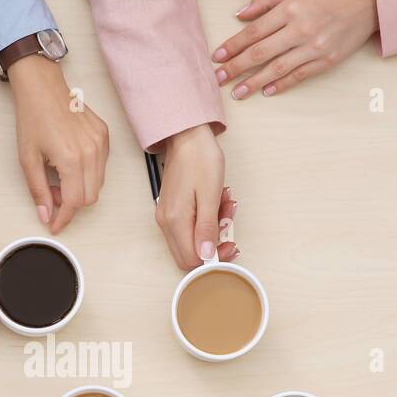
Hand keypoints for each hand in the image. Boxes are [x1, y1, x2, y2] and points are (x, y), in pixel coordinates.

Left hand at [10, 55, 108, 233]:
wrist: (42, 87)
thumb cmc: (33, 117)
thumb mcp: (28, 159)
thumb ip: (38, 191)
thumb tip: (46, 215)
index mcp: (71, 159)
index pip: (74, 203)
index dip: (64, 218)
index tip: (55, 225)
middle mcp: (92, 152)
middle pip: (90, 198)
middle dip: (71, 204)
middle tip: (51, 195)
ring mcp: (101, 143)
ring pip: (98, 184)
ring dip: (79, 189)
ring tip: (59, 178)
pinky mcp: (105, 136)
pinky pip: (101, 167)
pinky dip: (87, 174)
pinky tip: (70, 163)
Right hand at [156, 124, 238, 269]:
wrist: (187, 137)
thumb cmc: (200, 160)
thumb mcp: (210, 195)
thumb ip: (207, 229)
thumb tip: (206, 256)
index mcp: (175, 221)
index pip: (191, 260)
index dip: (213, 259)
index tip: (230, 245)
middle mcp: (166, 222)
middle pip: (189, 254)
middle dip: (213, 246)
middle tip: (228, 226)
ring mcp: (166, 216)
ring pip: (191, 240)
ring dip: (212, 229)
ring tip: (225, 206)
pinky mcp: (171, 209)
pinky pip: (189, 227)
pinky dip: (205, 220)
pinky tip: (216, 203)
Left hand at [213, 0, 378, 98]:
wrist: (370, 0)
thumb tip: (241, 14)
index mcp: (291, 8)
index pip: (254, 32)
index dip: (232, 46)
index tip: (217, 57)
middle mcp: (301, 28)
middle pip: (260, 53)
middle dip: (236, 68)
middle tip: (219, 79)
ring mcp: (314, 47)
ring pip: (277, 69)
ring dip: (253, 83)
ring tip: (237, 93)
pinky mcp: (327, 60)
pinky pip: (299, 76)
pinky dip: (281, 85)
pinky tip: (266, 91)